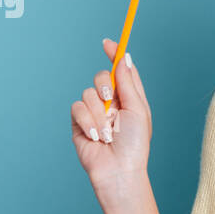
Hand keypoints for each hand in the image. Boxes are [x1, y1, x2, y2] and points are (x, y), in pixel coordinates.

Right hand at [70, 37, 152, 189]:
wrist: (118, 170)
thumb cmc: (134, 144)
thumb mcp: (137, 110)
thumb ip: (128, 83)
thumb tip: (124, 57)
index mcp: (129, 98)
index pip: (121, 71)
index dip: (115, 55)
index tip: (108, 43)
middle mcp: (111, 103)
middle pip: (101, 77)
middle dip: (104, 87)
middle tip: (110, 101)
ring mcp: (94, 113)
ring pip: (88, 93)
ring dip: (99, 115)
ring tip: (107, 133)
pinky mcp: (79, 123)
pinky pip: (77, 108)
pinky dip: (87, 121)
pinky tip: (95, 137)